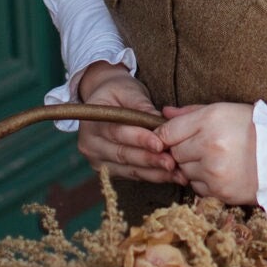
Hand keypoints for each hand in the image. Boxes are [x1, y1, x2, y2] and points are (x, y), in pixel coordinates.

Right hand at [76, 61, 187, 185]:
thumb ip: (141, 105)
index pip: (117, 132)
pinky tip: (170, 175)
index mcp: (92, 123)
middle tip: (172, 162)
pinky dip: (152, 175)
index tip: (159, 144)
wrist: (106, 101)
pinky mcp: (110, 171)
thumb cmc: (119, 93)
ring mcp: (98, 161)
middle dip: (150, 159)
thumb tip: (160, 120)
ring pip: (129, 169)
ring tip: (176, 172)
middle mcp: (90, 145)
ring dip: (154, 172)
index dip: (139, 139)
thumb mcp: (129, 91)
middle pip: (123, 155)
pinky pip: (133, 175)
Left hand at [158, 103, 258, 204]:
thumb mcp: (225, 110)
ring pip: (184, 172)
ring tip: (215, 159)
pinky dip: (204, 182)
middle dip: (183, 151)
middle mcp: (209, 146)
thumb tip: (163, 114)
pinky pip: (197, 188)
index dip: (166, 136)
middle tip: (202, 147)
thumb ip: (191, 112)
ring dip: (193, 168)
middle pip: (174, 154)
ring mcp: (214, 171)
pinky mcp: (220, 191)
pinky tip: (221, 172)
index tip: (172, 138)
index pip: (167, 132)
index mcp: (209, 121)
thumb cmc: (256, 128)